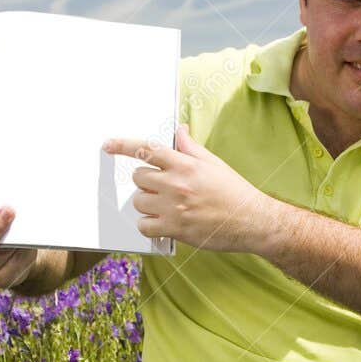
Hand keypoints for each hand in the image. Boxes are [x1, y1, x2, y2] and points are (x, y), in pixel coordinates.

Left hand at [101, 124, 282, 253]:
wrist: (252, 221)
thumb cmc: (234, 193)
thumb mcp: (214, 164)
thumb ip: (191, 148)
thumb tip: (179, 132)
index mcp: (185, 164)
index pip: (146, 149)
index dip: (123, 145)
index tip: (108, 145)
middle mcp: (176, 184)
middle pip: (139, 178)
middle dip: (147, 182)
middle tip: (164, 188)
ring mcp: (173, 208)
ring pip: (139, 201)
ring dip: (148, 203)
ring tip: (167, 206)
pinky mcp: (174, 229)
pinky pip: (144, 225)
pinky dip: (149, 225)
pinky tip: (162, 222)